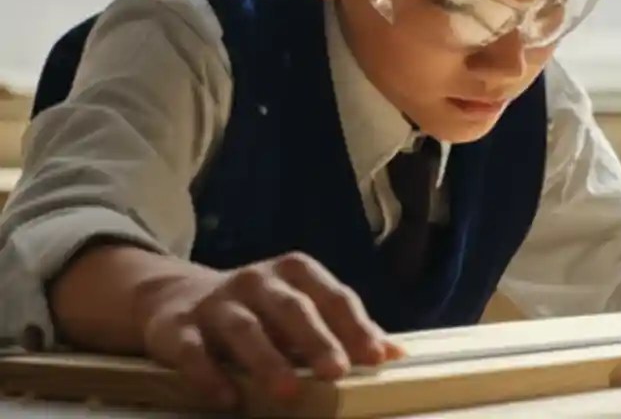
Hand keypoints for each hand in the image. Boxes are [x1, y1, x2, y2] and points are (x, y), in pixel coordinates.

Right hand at [133, 252, 403, 407]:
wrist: (174, 297)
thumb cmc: (258, 310)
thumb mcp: (301, 308)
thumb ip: (345, 330)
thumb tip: (396, 355)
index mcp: (295, 273)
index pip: (333, 297)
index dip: (356, 326)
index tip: (376, 358)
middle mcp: (256, 281)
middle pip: (292, 308)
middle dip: (316, 339)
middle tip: (336, 371)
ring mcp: (216, 302)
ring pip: (244, 329)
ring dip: (267, 360)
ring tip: (287, 392)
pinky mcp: (176, 327)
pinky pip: (192, 351)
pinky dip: (209, 374)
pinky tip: (227, 398)